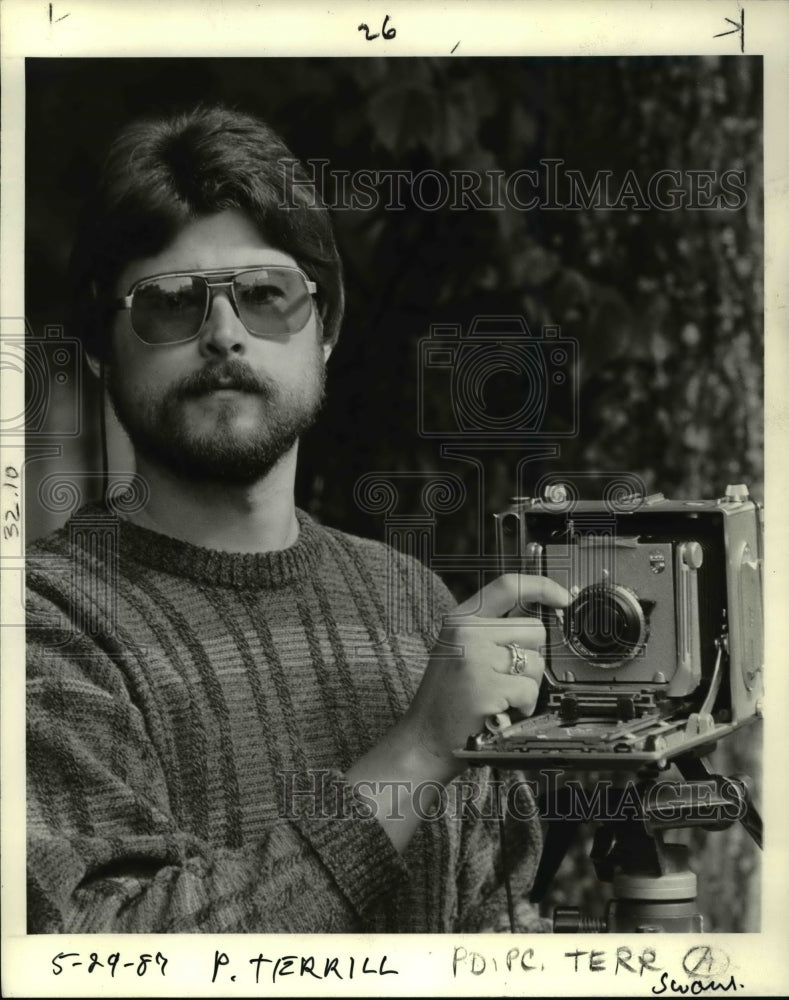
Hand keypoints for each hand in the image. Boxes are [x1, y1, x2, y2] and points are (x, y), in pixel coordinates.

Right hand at [399, 573, 570, 776]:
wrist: (423, 739)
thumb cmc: (446, 699)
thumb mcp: (458, 650)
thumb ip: (490, 631)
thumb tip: (536, 620)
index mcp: (459, 620)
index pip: (508, 587)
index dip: (542, 587)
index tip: (562, 597)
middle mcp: (466, 633)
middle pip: (534, 629)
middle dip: (530, 656)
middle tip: (506, 677)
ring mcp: (476, 659)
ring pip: (536, 662)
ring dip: (528, 686)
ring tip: (499, 697)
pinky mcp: (487, 688)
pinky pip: (530, 691)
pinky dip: (524, 707)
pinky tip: (500, 712)